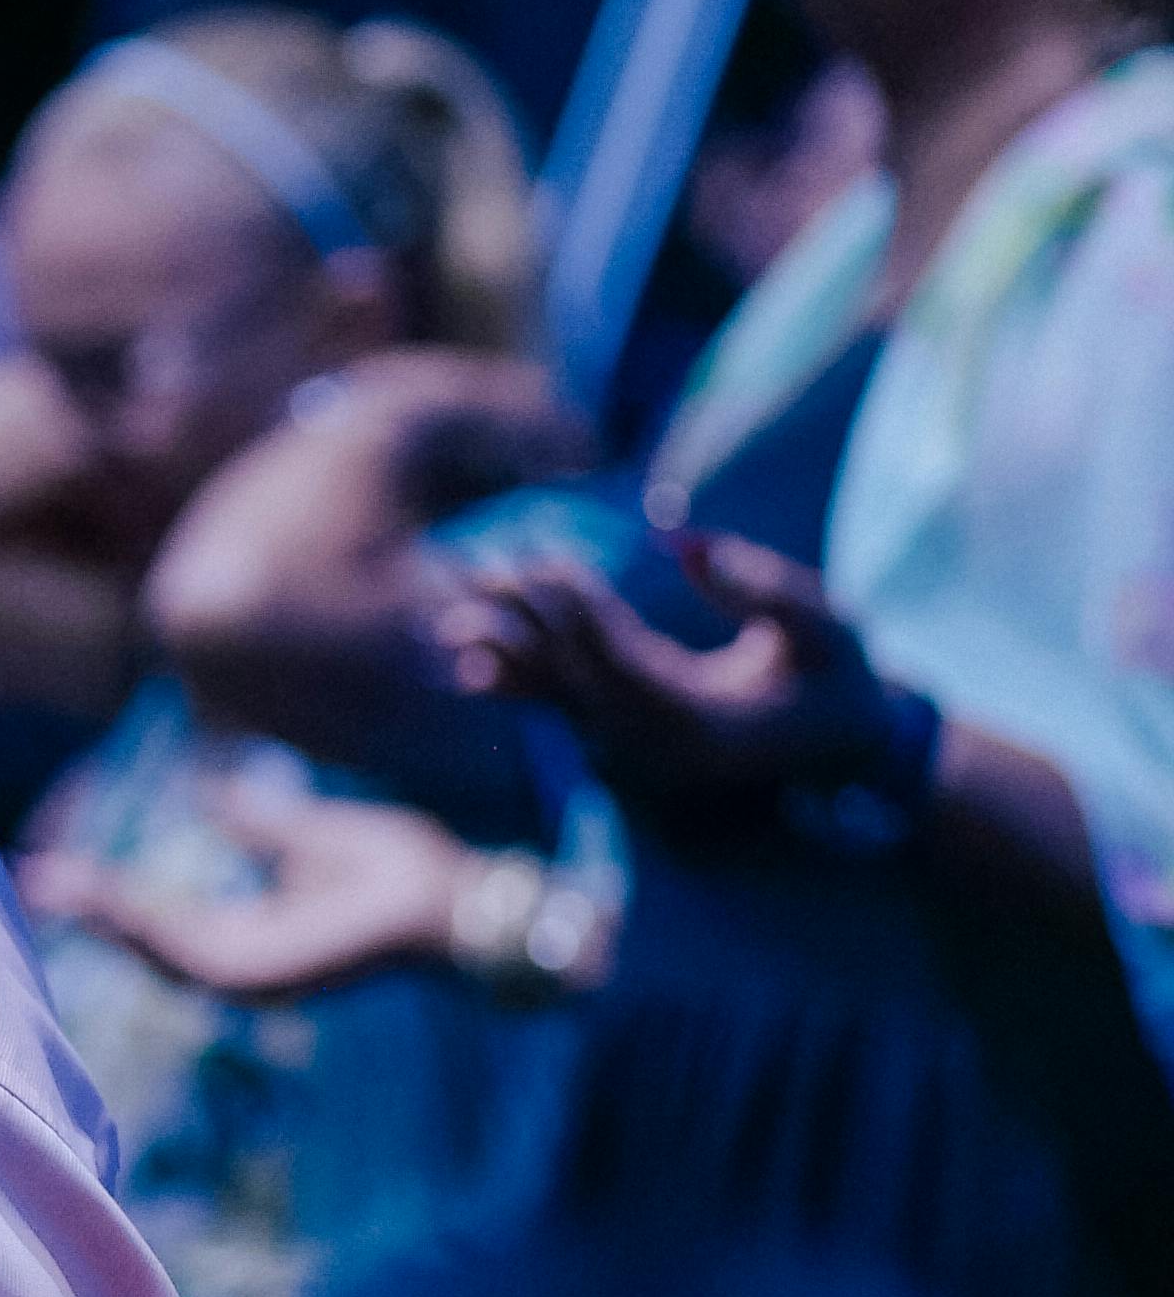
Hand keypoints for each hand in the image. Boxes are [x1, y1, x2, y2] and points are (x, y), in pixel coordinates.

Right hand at [26, 783, 482, 998]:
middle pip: (151, 942)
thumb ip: (255, 822)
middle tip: (30, 879)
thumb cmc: (402, 870)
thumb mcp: (308, 833)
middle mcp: (248, 964)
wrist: (454, 900)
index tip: (59, 871)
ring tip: (49, 884)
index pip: (169, 922)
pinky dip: (142, 929)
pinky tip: (106, 900)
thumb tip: (209, 791)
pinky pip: (189, 954)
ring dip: (103, 918)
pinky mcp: (268, 977)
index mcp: (257, 937)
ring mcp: (255, 977)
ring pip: (159, 951)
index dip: (114, 900)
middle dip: (91, 911)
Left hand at [434, 532, 915, 804]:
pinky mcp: (638, 744)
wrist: (849, 748)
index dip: (574, 608)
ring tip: (446, 621)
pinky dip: (521, 689)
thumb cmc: (843, 677)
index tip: (536, 557)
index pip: (619, 658)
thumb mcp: (826, 625)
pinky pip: (569, 717)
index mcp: (700, 718)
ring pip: (560, 702)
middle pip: (572, 678)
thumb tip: (685, 543)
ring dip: (505, 656)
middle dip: (520, 621)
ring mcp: (646, 753)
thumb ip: (765, 585)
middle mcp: (659, 745)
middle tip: (468, 570)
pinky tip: (470, 668)